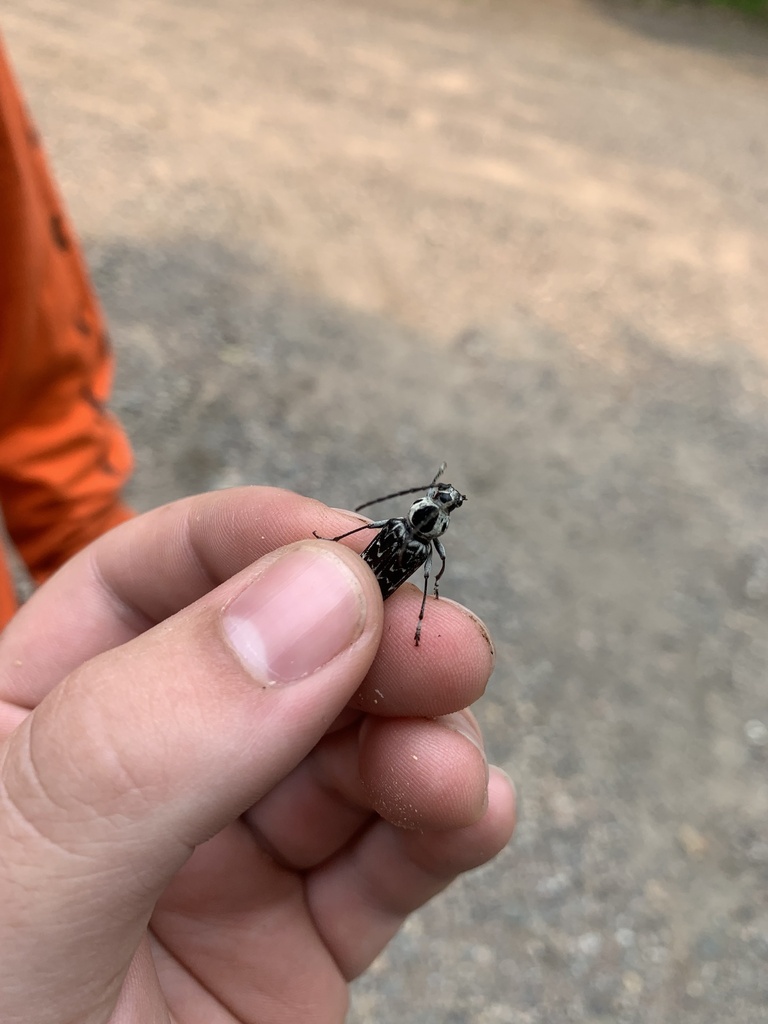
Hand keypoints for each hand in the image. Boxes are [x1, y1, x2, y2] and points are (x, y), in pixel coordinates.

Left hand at [0, 487, 515, 1023]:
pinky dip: (442, 823)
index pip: (161, 575)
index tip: (360, 551)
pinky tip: (469, 810)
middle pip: (282, 654)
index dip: (264, 542)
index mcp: (38, 711)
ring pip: (348, 752)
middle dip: (371, 642)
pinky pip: (385, 859)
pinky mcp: (291, 945)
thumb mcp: (25, 872)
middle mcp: (143, 769)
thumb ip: (158, 732)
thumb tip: (325, 594)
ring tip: (445, 770)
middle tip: (445, 652)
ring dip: (418, 739)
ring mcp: (221, 856)